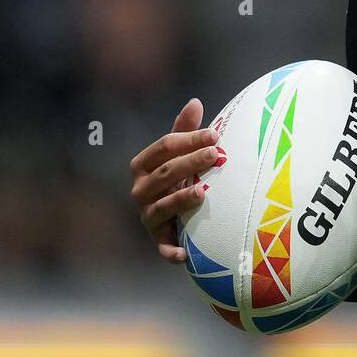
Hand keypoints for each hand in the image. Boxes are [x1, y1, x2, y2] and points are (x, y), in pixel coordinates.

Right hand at [129, 98, 219, 262]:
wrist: (170, 215)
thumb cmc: (176, 176)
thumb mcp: (178, 153)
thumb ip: (184, 130)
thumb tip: (195, 102)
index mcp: (144, 165)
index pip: (164, 147)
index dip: (189, 139)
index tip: (215, 135)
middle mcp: (141, 190)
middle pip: (165, 173)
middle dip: (190, 163)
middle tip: (216, 154)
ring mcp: (148, 216)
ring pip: (163, 206)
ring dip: (181, 200)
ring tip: (203, 192)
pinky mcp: (159, 239)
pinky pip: (163, 247)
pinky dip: (172, 251)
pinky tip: (185, 254)